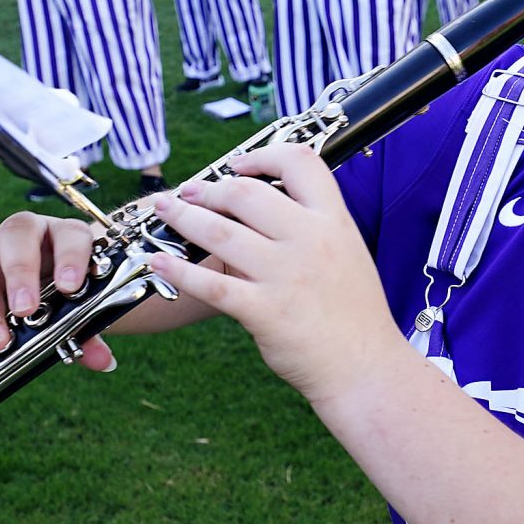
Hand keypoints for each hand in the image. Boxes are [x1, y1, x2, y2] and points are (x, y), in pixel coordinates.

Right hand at [0, 212, 116, 369]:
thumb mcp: (85, 302)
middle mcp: (24, 236)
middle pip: (15, 241)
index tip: (70, 287)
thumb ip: (92, 328)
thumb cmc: (72, 287)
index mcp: (62, 234)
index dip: (70, 258)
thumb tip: (103, 361)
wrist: (52, 276)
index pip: (69, 235)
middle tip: (25, 310)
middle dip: (19, 275)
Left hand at [143, 146, 404, 408]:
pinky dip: (178, 270)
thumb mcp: (346, 254)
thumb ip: (311, 227)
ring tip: (165, 211)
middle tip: (188, 193)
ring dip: (183, 218)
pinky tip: (159, 263)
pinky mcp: (264, 312)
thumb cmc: (354, 313)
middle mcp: (311, 240)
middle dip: (208, 189)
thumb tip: (264, 208)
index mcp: (334, 221)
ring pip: (220, 232)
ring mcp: (286, 275)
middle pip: (246, 193)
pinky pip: (210, 284)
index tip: (237, 165)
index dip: (262, 156)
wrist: (365, 368)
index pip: (299, 162)